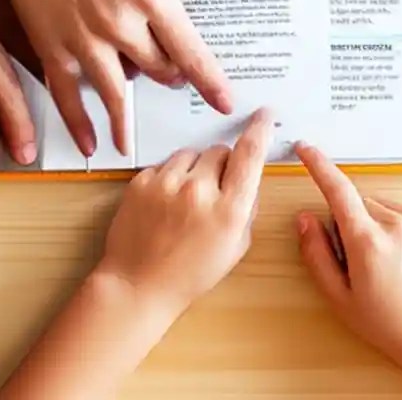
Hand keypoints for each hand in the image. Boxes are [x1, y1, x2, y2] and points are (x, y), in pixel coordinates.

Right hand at [0, 0, 231, 156]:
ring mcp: (85, 40)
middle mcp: (121, 23)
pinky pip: (69, 98)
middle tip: (171, 80)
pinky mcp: (53, 49)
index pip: (190, 52)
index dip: (209, 82)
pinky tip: (90, 144)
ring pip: (118, 92)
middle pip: (158, 71)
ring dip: (127, 119)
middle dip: (169, 78)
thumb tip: (176, 34)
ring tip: (129, 138)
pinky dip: (80, 125)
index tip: (223, 102)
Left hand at [94, 108, 272, 315]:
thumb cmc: (189, 273)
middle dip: (221, 165)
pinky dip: (168, 178)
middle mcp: (198, 191)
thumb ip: (247, 208)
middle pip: (220, 151)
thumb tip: (250, 179)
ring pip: (191, 154)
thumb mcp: (234, 247)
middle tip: (213, 190)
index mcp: (228, 210)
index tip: (264, 116)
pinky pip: (164, 165)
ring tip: (185, 201)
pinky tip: (164, 204)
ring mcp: (166, 184)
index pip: (251, 154)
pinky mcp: (141, 181)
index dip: (261, 130)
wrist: (138, 285)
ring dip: (193, 169)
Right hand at [293, 142, 401, 365]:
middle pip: (360, 203)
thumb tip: (305, 219)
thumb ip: (316, 253)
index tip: (306, 149)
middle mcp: (398, 225)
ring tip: (392, 261)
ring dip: (380, 223)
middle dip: (354, 222)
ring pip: (384, 206)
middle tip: (363, 259)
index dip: (319, 167)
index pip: (338, 191)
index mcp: (368, 243)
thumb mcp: (339, 297)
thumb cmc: (389, 323)